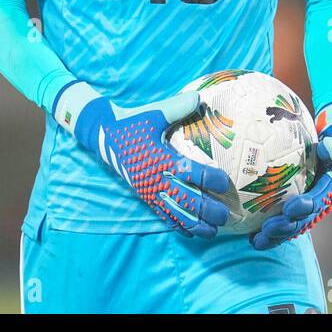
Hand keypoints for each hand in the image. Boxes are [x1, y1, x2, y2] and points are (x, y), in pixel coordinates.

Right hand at [55, 84, 229, 237]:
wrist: (105, 136)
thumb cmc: (133, 122)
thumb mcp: (153, 113)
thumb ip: (177, 107)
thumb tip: (199, 98)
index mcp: (160, 157)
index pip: (189, 172)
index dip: (209, 179)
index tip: (225, 183)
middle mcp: (155, 177)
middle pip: (186, 199)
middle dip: (207, 210)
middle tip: (226, 215)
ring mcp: (149, 189)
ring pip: (175, 212)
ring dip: (195, 224)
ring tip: (213, 231)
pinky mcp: (145, 195)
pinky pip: (162, 214)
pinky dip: (178, 226)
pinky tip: (191, 234)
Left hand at [251, 100, 331, 250]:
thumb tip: (327, 148)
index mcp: (331, 190)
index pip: (318, 201)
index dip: (304, 207)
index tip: (288, 209)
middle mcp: (321, 203)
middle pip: (303, 219)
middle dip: (286, 227)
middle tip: (267, 229)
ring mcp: (309, 208)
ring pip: (292, 225)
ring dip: (275, 235)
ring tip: (256, 241)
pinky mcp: (297, 208)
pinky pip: (283, 221)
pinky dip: (269, 230)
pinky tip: (251, 237)